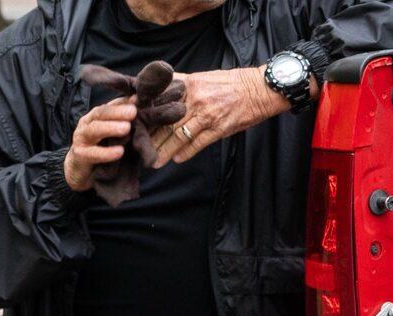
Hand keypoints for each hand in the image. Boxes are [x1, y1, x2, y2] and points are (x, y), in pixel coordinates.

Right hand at [64, 96, 136, 191]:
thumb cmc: (103, 148)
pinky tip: (119, 152)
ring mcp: (82, 138)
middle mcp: (88, 123)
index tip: (139, 99)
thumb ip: (127, 121)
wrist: (82, 170)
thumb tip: (140, 104)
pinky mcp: (80, 155)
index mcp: (97, 116)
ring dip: (110, 128)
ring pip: (94, 130)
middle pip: (101, 113)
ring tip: (126, 128)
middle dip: (117, 112)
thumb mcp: (117, 134)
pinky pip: (92, 153)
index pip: (110, 105)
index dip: (123, 102)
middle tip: (133, 111)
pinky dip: (106, 153)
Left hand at [148, 67, 294, 166]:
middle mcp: (195, 99)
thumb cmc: (232, 83)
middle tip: (138, 147)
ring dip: (165, 150)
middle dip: (151, 137)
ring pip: (179, 135)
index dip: (145, 113)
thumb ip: (182, 84)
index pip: (160, 100)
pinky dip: (187, 152)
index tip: (133, 122)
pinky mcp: (220, 128)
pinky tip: (177, 159)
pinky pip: (199, 142)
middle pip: (166, 121)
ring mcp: (207, 115)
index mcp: (189, 85)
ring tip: (154, 160)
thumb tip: (161, 90)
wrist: (260, 89)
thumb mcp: (203, 77)